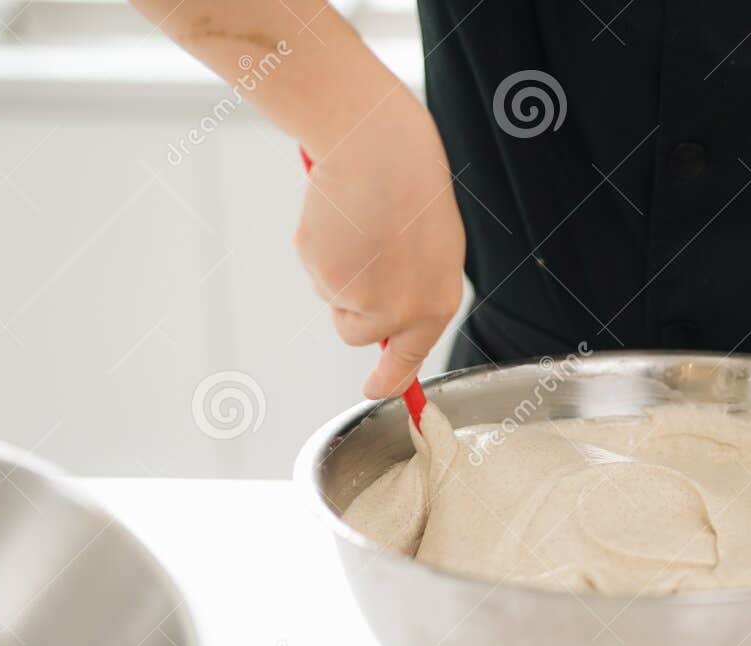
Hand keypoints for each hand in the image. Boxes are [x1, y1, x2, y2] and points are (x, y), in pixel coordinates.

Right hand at [294, 94, 465, 397]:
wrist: (382, 150)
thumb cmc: (410, 189)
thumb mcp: (431, 250)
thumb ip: (414, 293)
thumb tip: (390, 326)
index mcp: (436, 305)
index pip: (409, 360)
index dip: (387, 381)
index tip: (372, 389)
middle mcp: (401, 312)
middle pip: (356, 334)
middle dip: (350, 305)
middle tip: (362, 256)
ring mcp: (362, 297)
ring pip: (333, 301)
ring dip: (336, 272)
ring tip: (357, 228)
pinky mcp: (327, 275)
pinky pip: (314, 271)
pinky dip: (318, 247)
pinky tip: (339, 219)